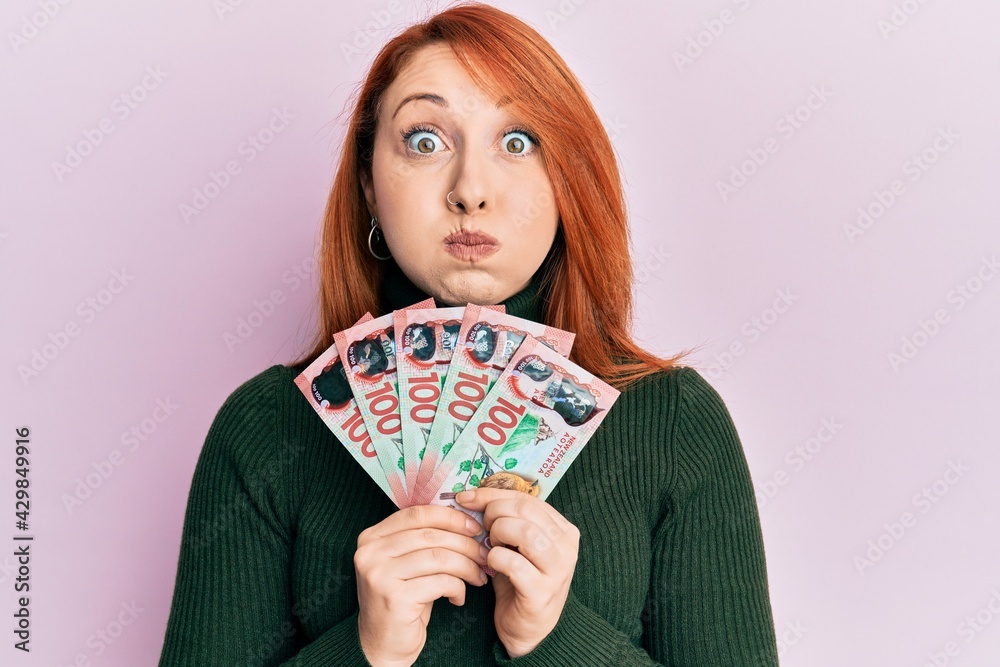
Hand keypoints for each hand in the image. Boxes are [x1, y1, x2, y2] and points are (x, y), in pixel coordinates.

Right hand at [354, 504, 489, 666]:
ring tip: (478, 576)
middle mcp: (370, 553)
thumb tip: (467, 520)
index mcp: (371, 537)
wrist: (381, 645)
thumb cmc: (401, 600)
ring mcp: (380, 575)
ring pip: (439, 557)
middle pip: (431, 535)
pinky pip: (441, 582)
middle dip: (465, 544)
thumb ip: (423, 540)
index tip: (474, 527)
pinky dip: (457, 587)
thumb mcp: (406, 564)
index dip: (450, 517)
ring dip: (466, 566)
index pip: (417, 514)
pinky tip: (459, 597)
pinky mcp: (395, 598)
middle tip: (484, 554)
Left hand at [455, 487, 579, 657]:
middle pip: (525, 510)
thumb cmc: (519, 581)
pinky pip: (514, 563)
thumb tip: (471, 494)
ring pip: (524, 532)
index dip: (493, 494)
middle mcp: (566, 547)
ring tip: (490, 545)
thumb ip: (505, 519)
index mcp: (563, 530)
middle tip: (482, 527)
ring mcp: (558, 570)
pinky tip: (492, 564)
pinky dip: (496, 558)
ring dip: (498, 534)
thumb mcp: (516, 545)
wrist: (526, 629)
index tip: (466, 496)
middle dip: (494, 513)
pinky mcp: (542, 592)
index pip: (528, 498)